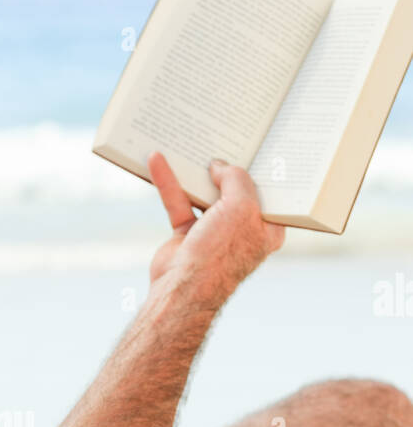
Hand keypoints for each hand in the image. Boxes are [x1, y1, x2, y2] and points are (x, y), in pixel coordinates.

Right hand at [146, 151, 283, 305]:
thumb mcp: (241, 206)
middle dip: (227, 167)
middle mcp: (241, 230)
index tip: (256, 144)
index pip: (268, 193)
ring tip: (188, 145)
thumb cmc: (221, 252)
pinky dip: (169, 183)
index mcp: (266, 228)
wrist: (184, 288)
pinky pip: (179, 202)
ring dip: (194, 173)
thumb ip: (236, 179)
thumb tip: (220, 166)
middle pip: (234, 190)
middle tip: (222, 137)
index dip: (262, 170)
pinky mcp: (187, 235)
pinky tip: (158, 161)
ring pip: (204, 194)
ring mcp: (213, 233)